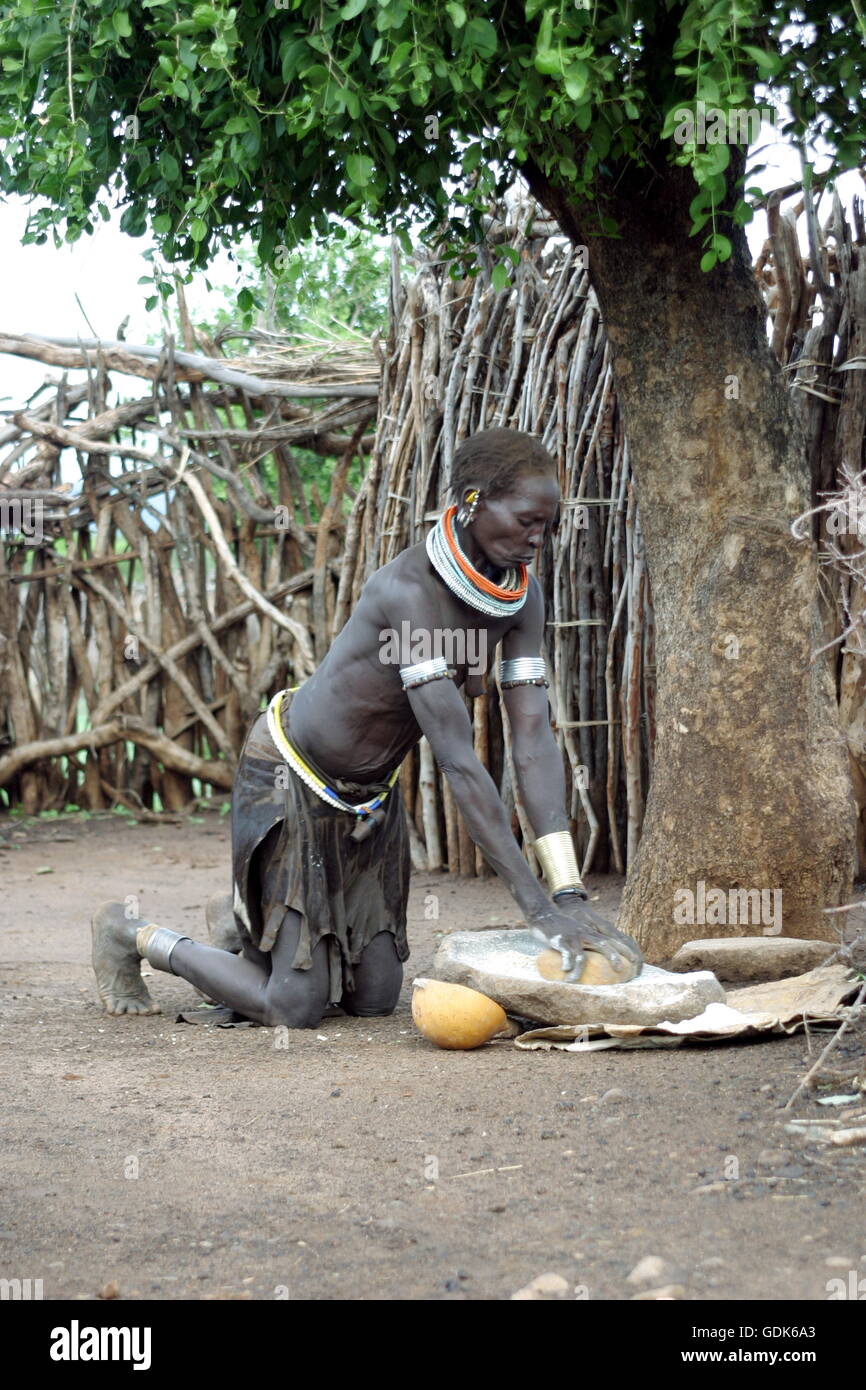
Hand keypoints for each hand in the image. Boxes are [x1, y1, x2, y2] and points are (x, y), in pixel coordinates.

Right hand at [528, 897, 642, 982]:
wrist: (543, 914)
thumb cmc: (561, 927)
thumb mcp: (580, 933)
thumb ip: (589, 943)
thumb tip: (597, 963)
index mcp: (592, 934)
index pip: (614, 941)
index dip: (626, 951)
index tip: (636, 964)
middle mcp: (585, 934)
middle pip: (604, 945)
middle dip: (614, 957)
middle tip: (622, 971)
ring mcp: (573, 937)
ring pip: (582, 955)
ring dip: (580, 970)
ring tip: (576, 982)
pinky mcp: (560, 939)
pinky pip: (566, 954)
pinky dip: (567, 964)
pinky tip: (566, 972)